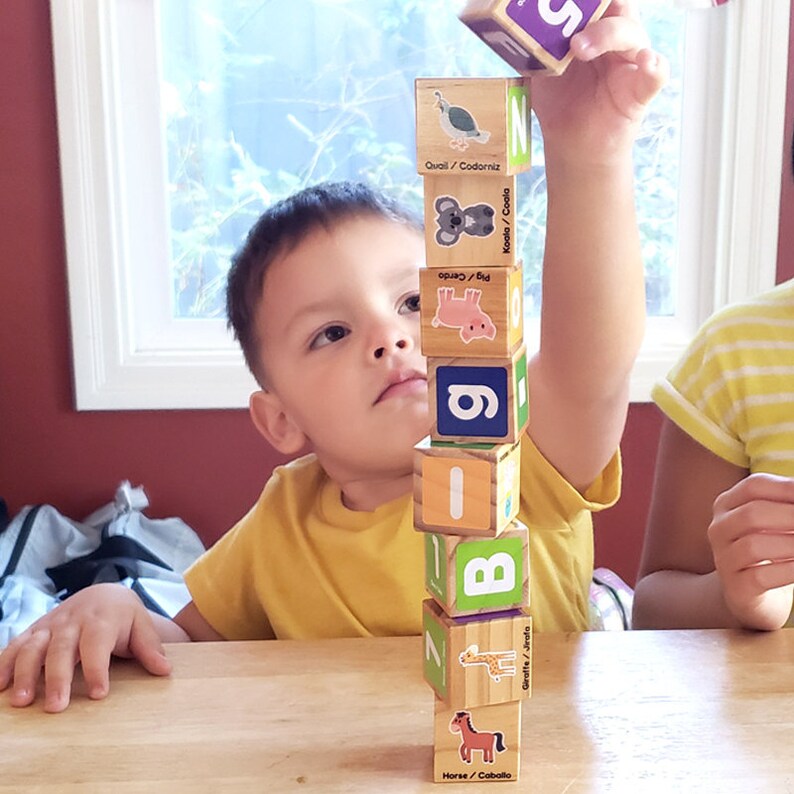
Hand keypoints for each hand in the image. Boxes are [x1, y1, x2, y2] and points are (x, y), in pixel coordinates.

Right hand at [0, 583, 171, 711]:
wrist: (102, 594)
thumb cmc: (123, 616)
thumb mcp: (141, 625)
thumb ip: (150, 648)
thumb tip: (164, 670)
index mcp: (101, 619)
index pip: (97, 644)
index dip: (97, 669)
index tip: (98, 694)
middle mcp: (72, 620)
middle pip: (61, 648)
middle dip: (57, 678)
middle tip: (56, 707)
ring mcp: (50, 625)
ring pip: (33, 647)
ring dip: (25, 673)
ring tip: (22, 702)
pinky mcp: (34, 631)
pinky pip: (14, 645)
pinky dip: (4, 663)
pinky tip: (0, 687)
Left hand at [531, 0, 668, 164]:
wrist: (571, 144)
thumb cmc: (559, 101)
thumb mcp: (539, 71)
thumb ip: (531, 48)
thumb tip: (509, 30)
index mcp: (592, 27)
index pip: (596, 1)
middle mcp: (615, 39)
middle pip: (616, 7)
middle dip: (596, 6)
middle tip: (570, 22)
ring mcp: (630, 63)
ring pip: (631, 34)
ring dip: (607, 34)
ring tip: (580, 48)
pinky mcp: (640, 91)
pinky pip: (657, 74)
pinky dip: (654, 66)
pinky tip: (648, 62)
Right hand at [708, 474, 793, 629]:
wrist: (752, 595)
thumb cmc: (771, 551)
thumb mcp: (775, 522)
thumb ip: (787, 505)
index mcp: (727, 505)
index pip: (754, 486)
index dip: (786, 488)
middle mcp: (719, 529)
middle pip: (752, 514)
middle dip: (792, 516)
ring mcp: (723, 559)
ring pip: (755, 546)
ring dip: (792, 545)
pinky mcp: (736, 588)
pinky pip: (761, 576)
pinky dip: (789, 570)